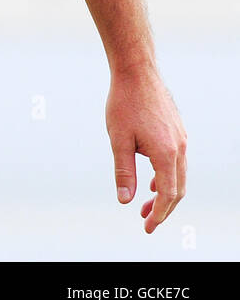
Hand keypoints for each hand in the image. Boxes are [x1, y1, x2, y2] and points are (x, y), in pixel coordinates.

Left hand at [106, 67, 186, 233]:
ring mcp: (181, 139)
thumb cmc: (124, 103)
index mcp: (166, 153)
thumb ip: (123, 171)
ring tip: (145, 205)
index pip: (168, 194)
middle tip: (146, 222)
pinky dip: (166, 176)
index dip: (158, 214)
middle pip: (177, 189)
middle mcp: (180, 148)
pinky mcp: (176, 132)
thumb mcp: (118, 139)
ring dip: (164, 193)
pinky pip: (176, 162)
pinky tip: (152, 182)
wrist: (136, 72)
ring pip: (178, 176)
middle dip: (162, 208)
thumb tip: (124, 200)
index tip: (147, 227)